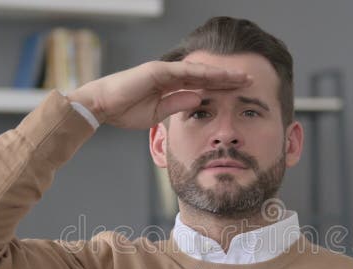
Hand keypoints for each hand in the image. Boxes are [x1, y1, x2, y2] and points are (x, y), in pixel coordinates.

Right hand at [66, 60, 251, 128]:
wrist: (102, 106)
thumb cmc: (124, 111)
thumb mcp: (157, 113)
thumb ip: (178, 105)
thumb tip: (200, 100)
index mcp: (169, 86)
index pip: (201, 84)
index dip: (221, 86)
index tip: (239, 90)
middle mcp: (170, 75)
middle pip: (205, 75)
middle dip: (227, 77)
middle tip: (250, 79)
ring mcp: (164, 71)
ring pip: (199, 70)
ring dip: (221, 73)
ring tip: (241, 76)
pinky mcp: (157, 71)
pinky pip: (184, 72)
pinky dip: (202, 73)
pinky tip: (219, 75)